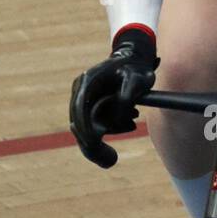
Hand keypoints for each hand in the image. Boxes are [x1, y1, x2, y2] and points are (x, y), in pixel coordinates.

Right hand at [69, 26, 158, 167]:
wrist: (135, 56)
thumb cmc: (138, 67)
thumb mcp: (138, 79)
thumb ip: (127, 97)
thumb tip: (119, 118)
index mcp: (88, 81)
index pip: (80, 111)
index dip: (86, 132)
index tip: (97, 146)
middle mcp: (80, 89)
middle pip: (78, 123)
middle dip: (93, 144)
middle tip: (110, 161)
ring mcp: (83, 96)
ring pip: (86, 125)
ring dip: (106, 134)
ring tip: (132, 125)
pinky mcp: (90, 102)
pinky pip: (94, 121)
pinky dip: (110, 127)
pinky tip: (130, 124)